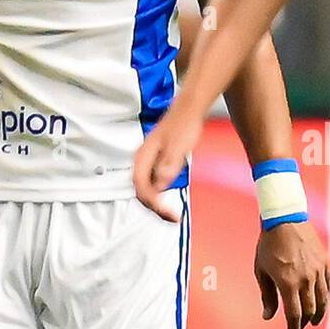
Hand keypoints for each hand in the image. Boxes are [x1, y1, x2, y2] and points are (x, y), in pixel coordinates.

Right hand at [132, 104, 203, 220]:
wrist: (188, 110)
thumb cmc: (183, 124)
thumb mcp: (177, 147)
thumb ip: (167, 166)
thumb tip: (159, 186)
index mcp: (143, 157)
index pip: (142, 187)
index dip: (154, 204)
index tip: (168, 213)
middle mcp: (143, 160)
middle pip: (141, 191)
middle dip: (154, 208)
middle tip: (171, 218)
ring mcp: (149, 161)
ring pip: (146, 188)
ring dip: (156, 203)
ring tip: (170, 213)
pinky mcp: (156, 161)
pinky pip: (153, 182)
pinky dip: (160, 194)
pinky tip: (169, 198)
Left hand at [255, 221, 329, 328]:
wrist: (284, 218)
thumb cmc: (269, 244)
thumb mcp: (261, 270)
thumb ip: (267, 295)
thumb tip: (268, 316)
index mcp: (288, 282)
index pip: (294, 314)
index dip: (294, 327)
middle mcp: (305, 279)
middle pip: (309, 309)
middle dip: (305, 321)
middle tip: (300, 326)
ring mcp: (317, 270)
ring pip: (322, 300)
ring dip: (318, 313)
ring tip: (314, 319)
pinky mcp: (324, 262)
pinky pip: (329, 285)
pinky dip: (326, 296)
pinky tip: (321, 300)